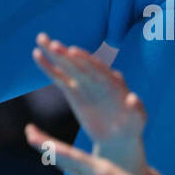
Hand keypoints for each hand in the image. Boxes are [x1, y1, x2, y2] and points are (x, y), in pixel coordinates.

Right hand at [33, 33, 145, 155]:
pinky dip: (48, 67)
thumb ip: (137, 110)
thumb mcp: (138, 121)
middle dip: (66, 54)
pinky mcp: (73, 91)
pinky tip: (36, 55)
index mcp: (113, 83)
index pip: (98, 70)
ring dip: (54, 53)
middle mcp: (98, 79)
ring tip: (41, 39)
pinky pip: (59, 77)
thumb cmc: (131, 128)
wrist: (118, 135)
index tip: (73, 52)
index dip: (86, 61)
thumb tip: (133, 97)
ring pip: (68, 66)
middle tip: (53, 44)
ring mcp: (85, 84)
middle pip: (80, 64)